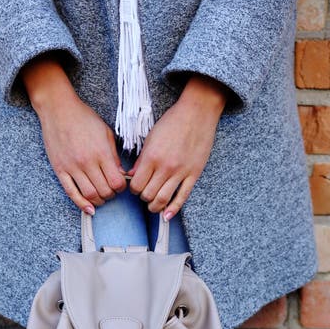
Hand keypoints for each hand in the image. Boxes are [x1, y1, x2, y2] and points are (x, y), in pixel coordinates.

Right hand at [20, 55, 127, 213]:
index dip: (122, 187)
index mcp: (101, 152)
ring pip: (89, 195)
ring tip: (102, 197)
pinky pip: (71, 193)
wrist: (58, 109)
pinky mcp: (60, 170)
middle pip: (104, 191)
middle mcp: (87, 162)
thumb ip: (113, 155)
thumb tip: (120, 175)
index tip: (121, 185)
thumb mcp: (105, 132)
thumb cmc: (84, 118)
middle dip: (111, 195)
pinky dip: (82, 204)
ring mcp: (72, 167)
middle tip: (112, 191)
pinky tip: (89, 209)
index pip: (117, 182)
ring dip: (99, 201)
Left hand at [126, 75, 228, 218]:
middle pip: (148, 195)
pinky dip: (173, 209)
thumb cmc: (173, 122)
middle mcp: (165, 167)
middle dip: (143, 197)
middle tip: (144, 194)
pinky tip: (167, 215)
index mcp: (152, 157)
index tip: (136, 187)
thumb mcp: (151, 138)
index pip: (137, 185)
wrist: (197, 112)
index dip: (133, 189)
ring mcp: (181, 172)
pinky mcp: (194, 174)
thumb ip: (141, 159)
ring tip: (153, 205)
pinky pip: (182, 197)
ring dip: (155, 207)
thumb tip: (132, 176)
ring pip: (163, 200)